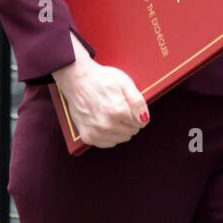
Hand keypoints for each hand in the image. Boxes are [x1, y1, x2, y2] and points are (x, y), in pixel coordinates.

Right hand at [52, 33, 148, 148]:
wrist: (77, 80)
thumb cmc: (102, 79)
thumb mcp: (125, 83)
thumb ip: (138, 102)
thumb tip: (145, 119)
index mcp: (118, 111)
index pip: (141, 123)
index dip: (138, 114)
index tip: (130, 106)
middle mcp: (107, 125)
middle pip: (131, 132)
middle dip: (130, 122)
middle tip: (120, 108)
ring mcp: (96, 132)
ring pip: (121, 139)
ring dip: (121, 129)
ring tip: (112, 114)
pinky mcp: (87, 137)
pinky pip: (108, 143)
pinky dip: (110, 136)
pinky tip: (106, 123)